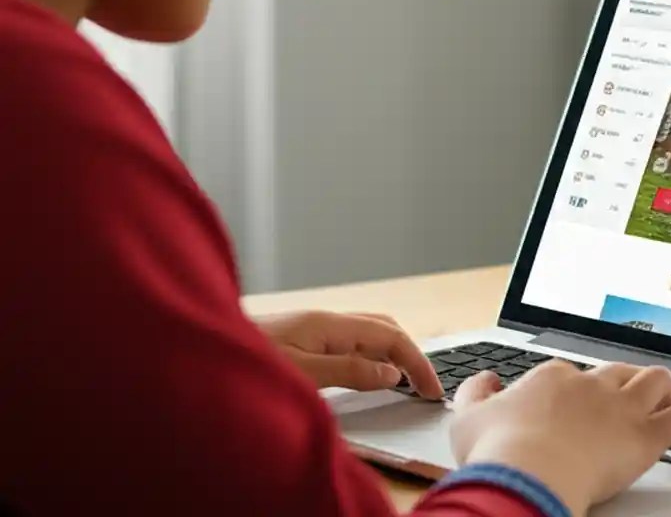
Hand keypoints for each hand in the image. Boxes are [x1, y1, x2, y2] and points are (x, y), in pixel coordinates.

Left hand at [256, 311, 442, 397]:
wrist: (196, 348)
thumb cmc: (245, 360)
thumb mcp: (302, 373)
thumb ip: (349, 371)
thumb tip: (392, 371)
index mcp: (329, 324)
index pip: (391, 336)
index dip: (417, 362)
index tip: (431, 391)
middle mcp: (325, 319)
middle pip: (385, 328)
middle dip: (412, 354)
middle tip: (425, 388)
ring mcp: (313, 326)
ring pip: (368, 332)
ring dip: (393, 352)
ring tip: (405, 381)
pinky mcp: (302, 337)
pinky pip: (350, 340)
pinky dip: (371, 354)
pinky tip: (367, 372)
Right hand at [449, 361, 670, 515]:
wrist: (528, 474)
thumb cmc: (497, 451)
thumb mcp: (468, 418)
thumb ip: (475, 394)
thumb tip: (484, 381)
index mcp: (551, 378)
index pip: (571, 375)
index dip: (576, 390)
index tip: (575, 403)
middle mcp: (590, 385)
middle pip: (617, 372)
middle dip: (624, 382)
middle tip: (628, 397)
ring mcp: (620, 408)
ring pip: (655, 380)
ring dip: (664, 388)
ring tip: (667, 397)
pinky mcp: (644, 436)